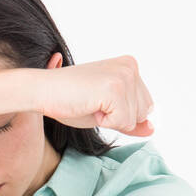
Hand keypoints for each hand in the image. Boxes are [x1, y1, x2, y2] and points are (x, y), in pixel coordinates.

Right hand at [38, 56, 153, 136]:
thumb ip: (131, 118)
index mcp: (130, 66)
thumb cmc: (70, 99)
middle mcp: (131, 67)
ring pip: (134, 119)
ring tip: (90, 103)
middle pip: (144, 113)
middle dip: (119, 117)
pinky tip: (90, 106)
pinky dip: (105, 122)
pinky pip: (123, 123)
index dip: (120, 114)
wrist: (43, 91)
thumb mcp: (107, 111)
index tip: (97, 101)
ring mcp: (124, 76)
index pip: (145, 107)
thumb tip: (152, 129)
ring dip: (110, 120)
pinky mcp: (115, 89)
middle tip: (93, 103)